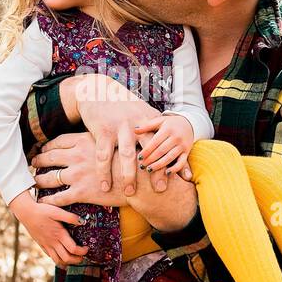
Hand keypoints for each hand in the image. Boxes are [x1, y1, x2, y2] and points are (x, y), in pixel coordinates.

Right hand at [9, 191, 87, 265]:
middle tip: (83, 256)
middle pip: (66, 258)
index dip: (82, 251)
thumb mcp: (57, 211)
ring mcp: (46, 245)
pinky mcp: (41, 245)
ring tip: (74, 258)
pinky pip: (50, 256)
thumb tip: (83, 222)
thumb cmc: (42, 210)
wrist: (26, 213)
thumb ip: (70, 217)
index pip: (73, 249)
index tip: (87, 248)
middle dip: (77, 260)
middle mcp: (53, 242)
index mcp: (59, 234)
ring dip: (67, 262)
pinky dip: (58, 259)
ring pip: (57, 260)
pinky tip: (62, 255)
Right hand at [69, 74, 164, 197]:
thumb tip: (171, 144)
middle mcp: (137, 124)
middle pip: (151, 151)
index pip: (167, 144)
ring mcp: (119, 127)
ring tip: (130, 193)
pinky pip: (103, 156)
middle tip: (161, 189)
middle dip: (156, 171)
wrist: (98, 89)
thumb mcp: (143, 113)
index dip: (175, 160)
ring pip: (127, 156)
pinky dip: (104, 173)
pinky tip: (105, 186)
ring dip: (129, 176)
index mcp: (150, 121)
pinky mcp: (102, 131)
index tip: (183, 179)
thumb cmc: (124, 107)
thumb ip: (157, 131)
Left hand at [133, 114, 193, 174]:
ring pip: (170, 157)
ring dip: (159, 165)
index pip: (155, 142)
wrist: (189, 124)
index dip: (147, 150)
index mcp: (167, 129)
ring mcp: (182, 145)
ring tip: (149, 170)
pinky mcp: (187, 152)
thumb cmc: (170, 124)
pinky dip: (175, 169)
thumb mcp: (159, 121)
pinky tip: (166, 173)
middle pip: (161, 151)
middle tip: (142, 166)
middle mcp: (176, 137)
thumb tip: (135, 130)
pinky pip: (182, 162)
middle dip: (151, 159)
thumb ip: (147, 125)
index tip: (139, 157)